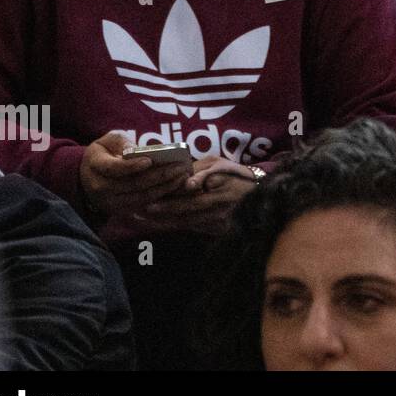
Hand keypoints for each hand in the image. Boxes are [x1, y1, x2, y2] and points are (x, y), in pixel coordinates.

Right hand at [79, 131, 189, 217]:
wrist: (86, 178)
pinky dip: (161, 195)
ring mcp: (111, 202)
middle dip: (159, 176)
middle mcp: (101, 188)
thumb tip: (136, 150)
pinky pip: (144, 204)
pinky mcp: (121, 210)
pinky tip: (176, 186)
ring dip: (164, 187)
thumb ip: (122, 142)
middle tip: (179, 167)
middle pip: (133, 184)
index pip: (114, 169)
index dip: (131, 166)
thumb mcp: (107, 141)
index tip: (150, 160)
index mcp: (95, 167)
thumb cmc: (103, 153)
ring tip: (182, 176)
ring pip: (141, 196)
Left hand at [131, 156, 259, 236]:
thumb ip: (204, 174)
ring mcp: (214, 223)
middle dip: (158, 216)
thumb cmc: (237, 174)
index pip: (185, 202)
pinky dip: (174, 225)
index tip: (147, 203)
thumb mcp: (222, 166)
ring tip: (141, 218)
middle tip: (136, 214)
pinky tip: (160, 222)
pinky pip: (191, 228)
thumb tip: (187, 184)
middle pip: (181, 217)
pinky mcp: (215, 229)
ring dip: (162, 222)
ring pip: (184, 224)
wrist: (259, 193)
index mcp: (215, 196)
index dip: (165, 204)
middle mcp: (213, 213)